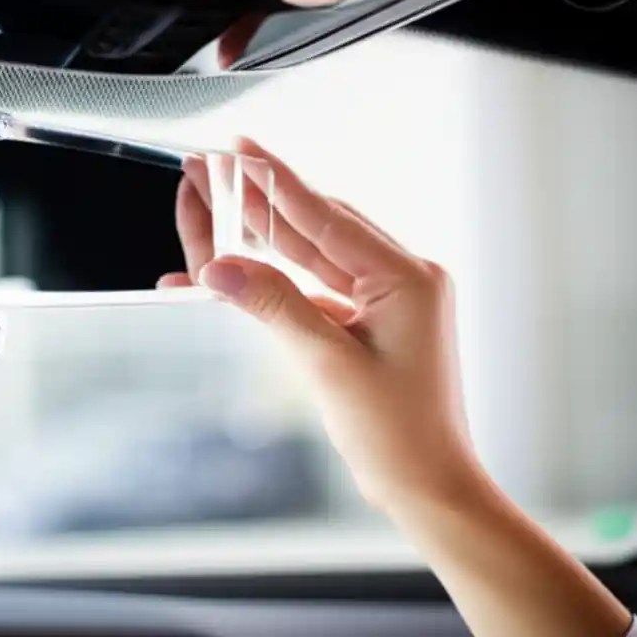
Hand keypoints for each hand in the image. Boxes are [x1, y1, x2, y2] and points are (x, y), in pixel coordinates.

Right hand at [163, 137, 476, 510]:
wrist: (428, 486)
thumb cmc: (397, 433)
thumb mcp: (327, 364)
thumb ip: (272, 306)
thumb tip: (217, 268)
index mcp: (406, 277)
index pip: (324, 217)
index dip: (273, 182)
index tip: (238, 150)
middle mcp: (401, 278)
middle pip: (313, 227)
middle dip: (255, 202)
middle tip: (209, 170)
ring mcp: (386, 300)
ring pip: (308, 255)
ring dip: (257, 237)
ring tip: (210, 208)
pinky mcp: (370, 322)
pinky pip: (312, 289)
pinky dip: (271, 283)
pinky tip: (229, 277)